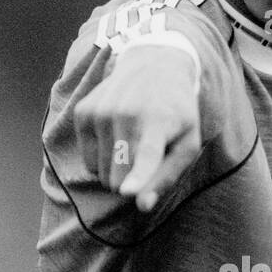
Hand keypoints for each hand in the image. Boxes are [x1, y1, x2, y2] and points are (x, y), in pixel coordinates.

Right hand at [73, 45, 200, 209]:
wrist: (154, 65)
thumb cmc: (176, 114)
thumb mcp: (187, 145)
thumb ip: (167, 177)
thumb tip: (142, 206)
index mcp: (158, 122)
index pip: (146, 154)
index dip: (138, 176)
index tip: (127, 192)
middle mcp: (125, 114)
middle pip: (117, 179)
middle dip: (132, 181)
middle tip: (148, 157)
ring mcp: (100, 112)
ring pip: (101, 174)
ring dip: (118, 168)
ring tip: (134, 140)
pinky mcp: (83, 112)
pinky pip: (88, 162)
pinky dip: (103, 157)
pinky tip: (118, 134)